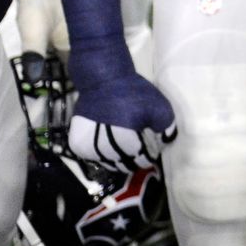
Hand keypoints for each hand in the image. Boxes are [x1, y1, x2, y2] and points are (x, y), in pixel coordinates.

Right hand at [65, 50, 175, 171]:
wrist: (101, 80)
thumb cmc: (132, 92)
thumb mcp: (159, 106)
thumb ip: (167, 128)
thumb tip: (165, 143)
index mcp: (128, 143)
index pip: (143, 161)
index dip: (149, 155)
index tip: (150, 146)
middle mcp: (107, 151)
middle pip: (126, 165)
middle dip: (134, 158)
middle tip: (136, 145)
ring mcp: (90, 150)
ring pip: (109, 164)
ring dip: (117, 158)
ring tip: (122, 144)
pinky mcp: (78, 145)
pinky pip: (93, 159)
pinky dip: (102, 155)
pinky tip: (108, 144)